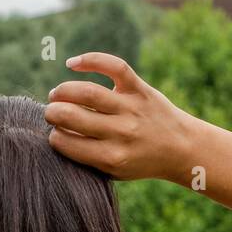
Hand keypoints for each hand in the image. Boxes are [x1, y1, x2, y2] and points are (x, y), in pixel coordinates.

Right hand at [45, 52, 197, 182]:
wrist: (181, 148)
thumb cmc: (140, 161)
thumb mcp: (114, 171)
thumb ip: (87, 157)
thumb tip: (55, 133)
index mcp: (111, 157)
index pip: (67, 142)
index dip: (54, 137)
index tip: (54, 134)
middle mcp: (121, 132)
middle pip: (72, 116)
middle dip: (52, 113)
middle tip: (50, 113)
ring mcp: (131, 108)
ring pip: (87, 92)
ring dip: (63, 91)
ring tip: (56, 95)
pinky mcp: (140, 89)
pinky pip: (114, 66)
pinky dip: (91, 59)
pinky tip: (73, 63)